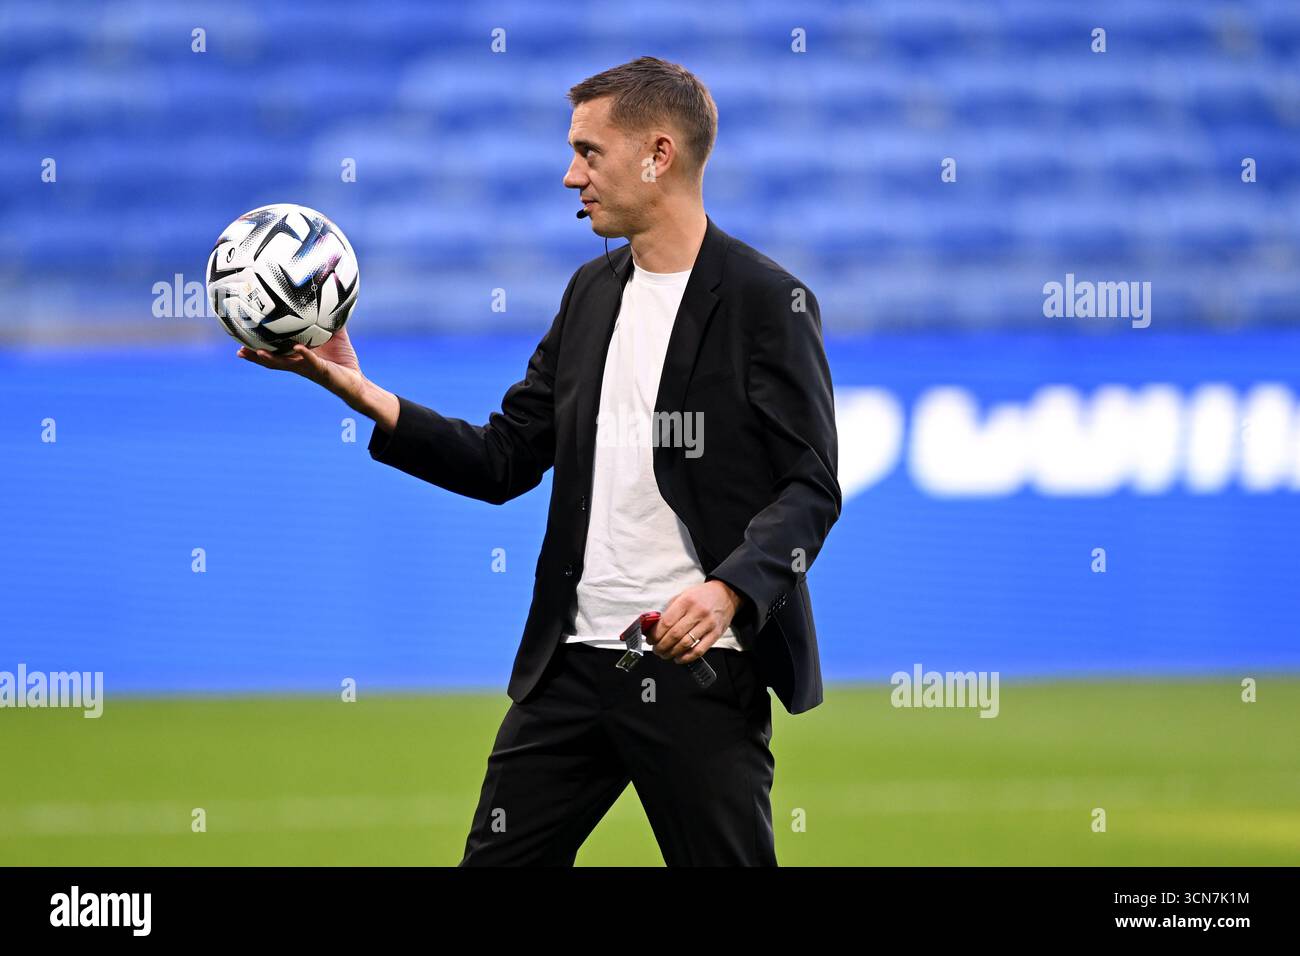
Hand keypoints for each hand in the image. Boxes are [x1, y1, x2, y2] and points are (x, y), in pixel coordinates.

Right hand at [236, 325, 364, 401]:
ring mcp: (308, 368)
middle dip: (254, 357)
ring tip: (257, 353)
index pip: (274, 351)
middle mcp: (298, 363)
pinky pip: (311, 361)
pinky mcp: (321, 370)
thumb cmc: (342, 359)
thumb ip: (329, 317)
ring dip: (271, 360)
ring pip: (285, 365)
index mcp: (297, 356)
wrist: (356, 380)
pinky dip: (304, 354)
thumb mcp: (334, 334)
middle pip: (271, 361)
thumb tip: (329, 296)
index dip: (257, 347)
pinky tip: (297, 347)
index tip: (241, 339)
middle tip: (239, 350)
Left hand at [646, 580, 744, 663]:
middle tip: (656, 650)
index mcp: (686, 601)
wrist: (725, 594)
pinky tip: (679, 658)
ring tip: (665, 654)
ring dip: (672, 653)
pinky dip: (686, 657)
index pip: (666, 622)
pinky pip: (699, 650)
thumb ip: (669, 611)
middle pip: (674, 635)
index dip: (655, 634)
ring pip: (685, 644)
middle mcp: (697, 613)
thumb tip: (654, 628)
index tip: (650, 640)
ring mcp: (708, 624)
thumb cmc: (701, 596)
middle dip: (661, 646)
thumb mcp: (683, 596)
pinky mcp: (716, 634)